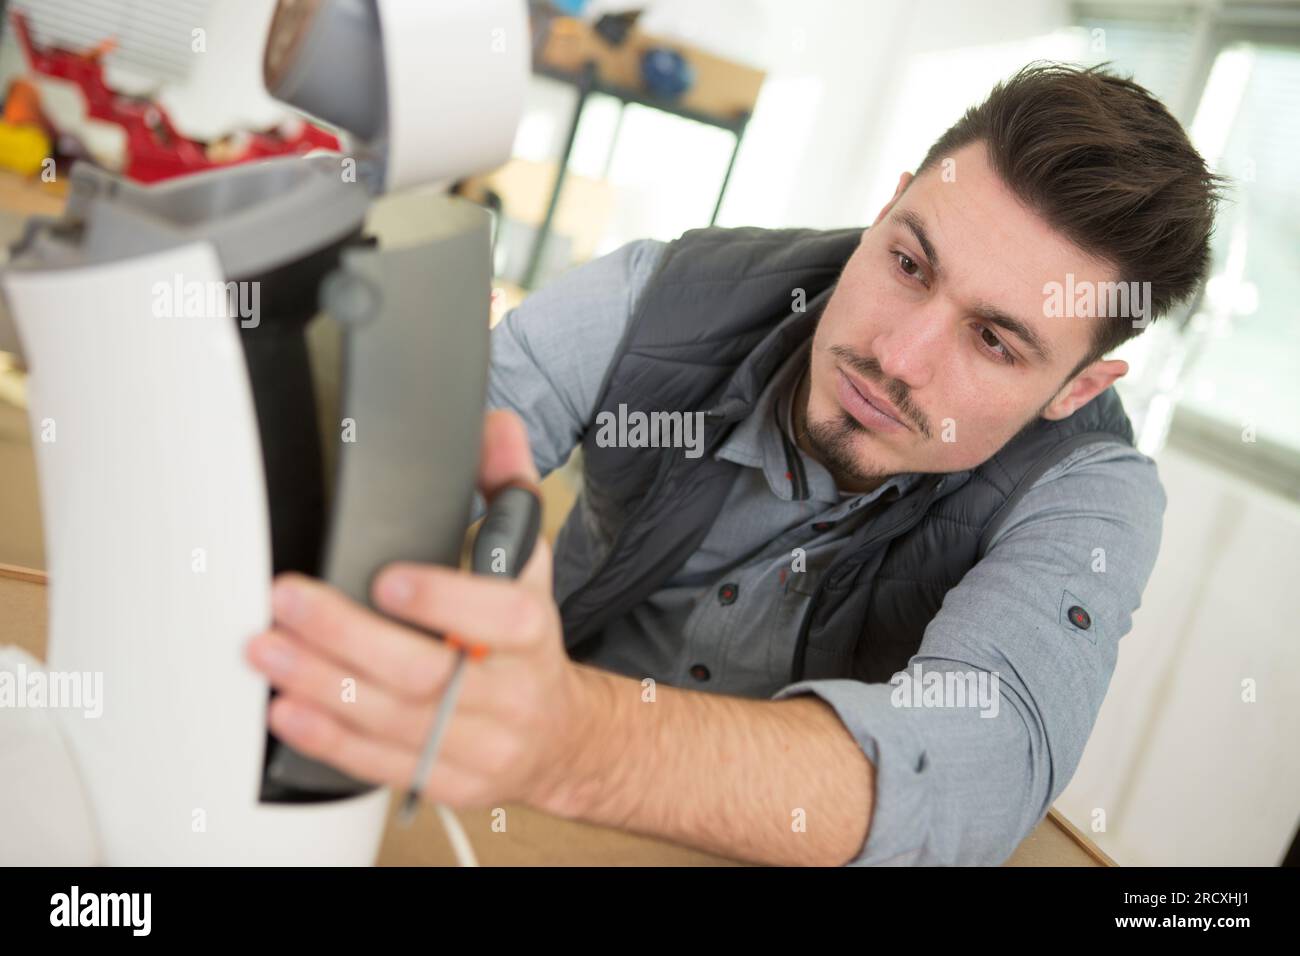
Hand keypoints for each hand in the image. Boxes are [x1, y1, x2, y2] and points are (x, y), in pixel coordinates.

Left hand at [244, 410, 596, 814]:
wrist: (562, 737)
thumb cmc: (528, 646)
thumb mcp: (529, 565)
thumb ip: (507, 491)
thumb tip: (494, 426)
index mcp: (532, 632)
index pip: (500, 616)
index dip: (444, 601)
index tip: (386, 580)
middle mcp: (510, 693)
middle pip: (430, 672)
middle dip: (348, 637)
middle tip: (288, 602)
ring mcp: (480, 745)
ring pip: (397, 721)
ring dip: (324, 686)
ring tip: (269, 651)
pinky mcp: (449, 782)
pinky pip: (385, 766)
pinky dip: (331, 739)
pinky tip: (289, 710)